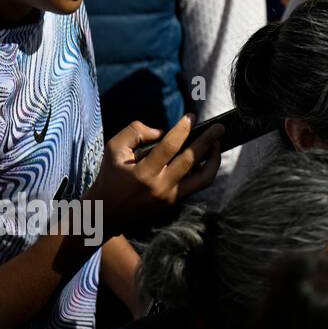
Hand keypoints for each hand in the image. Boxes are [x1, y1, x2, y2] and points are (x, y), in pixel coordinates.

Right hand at [89, 116, 224, 236]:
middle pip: (191, 161)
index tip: (192, 116)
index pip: (169, 148)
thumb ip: (134, 132)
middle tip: (220, 127)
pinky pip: (198, 184)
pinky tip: (208, 156)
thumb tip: (162, 131)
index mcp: (142, 174)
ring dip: (214, 158)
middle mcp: (159, 187)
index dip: (182, 129)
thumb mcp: (113, 149)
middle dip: (208, 141)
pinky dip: (206, 169)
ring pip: (203, 178)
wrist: (106, 213)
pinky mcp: (175, 202)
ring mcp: (170, 197)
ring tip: (217, 143)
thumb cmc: (110, 176)